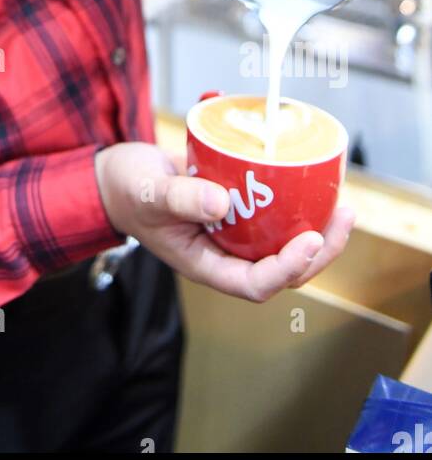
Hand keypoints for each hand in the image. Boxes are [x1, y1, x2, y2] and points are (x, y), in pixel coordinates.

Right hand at [94, 141, 354, 300]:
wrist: (119, 176)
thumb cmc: (127, 191)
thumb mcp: (148, 193)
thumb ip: (180, 199)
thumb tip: (221, 203)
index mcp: (205, 264)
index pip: (255, 283)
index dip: (287, 268)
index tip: (308, 240)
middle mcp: (225, 254)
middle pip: (282, 270)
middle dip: (317, 251)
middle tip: (341, 218)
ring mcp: (232, 233)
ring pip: (283, 245)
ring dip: (316, 231)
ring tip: (339, 205)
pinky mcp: (236, 208)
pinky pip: (272, 216)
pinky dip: (295, 206)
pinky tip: (310, 185)